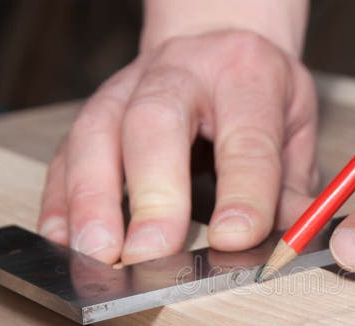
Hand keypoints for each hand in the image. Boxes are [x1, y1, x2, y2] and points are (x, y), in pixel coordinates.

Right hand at [38, 29, 316, 264]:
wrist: (215, 42)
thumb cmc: (257, 95)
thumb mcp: (294, 128)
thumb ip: (293, 187)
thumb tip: (294, 243)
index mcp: (246, 77)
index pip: (247, 139)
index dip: (243, 191)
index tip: (234, 239)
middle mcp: (181, 74)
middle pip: (156, 125)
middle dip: (152, 194)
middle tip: (150, 252)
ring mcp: (127, 88)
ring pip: (97, 134)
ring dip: (92, 200)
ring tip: (97, 253)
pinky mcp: (93, 112)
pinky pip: (66, 153)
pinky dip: (60, 199)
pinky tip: (63, 239)